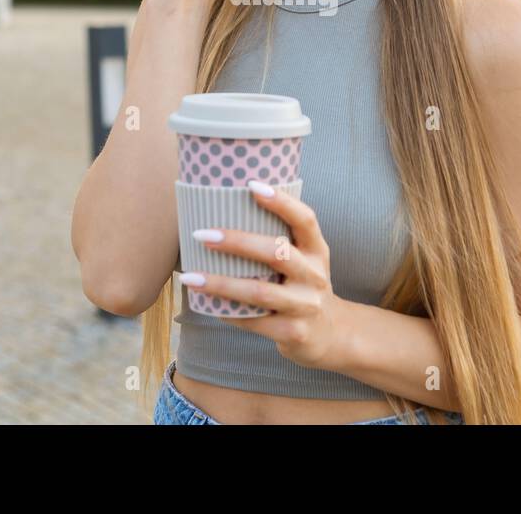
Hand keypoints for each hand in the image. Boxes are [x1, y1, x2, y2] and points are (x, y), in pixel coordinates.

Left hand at [179, 180, 348, 371]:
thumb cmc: (303, 287)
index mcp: (317, 250)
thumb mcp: (305, 260)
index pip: (305, 220)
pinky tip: (207, 304)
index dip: (282, 201)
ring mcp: (306, 306)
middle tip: (202, 234)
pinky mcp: (293, 333)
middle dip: (237, 242)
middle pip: (277, 253)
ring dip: (221, 284)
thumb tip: (226, 209)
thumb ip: (279, 240)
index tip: (251, 185)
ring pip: (260, 292)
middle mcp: (315, 276)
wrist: (331, 335)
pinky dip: (228, 312)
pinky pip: (254, 321)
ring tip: (189, 277)